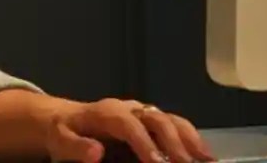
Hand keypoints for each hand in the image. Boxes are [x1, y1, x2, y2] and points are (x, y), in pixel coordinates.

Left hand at [44, 99, 214, 162]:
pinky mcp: (151, 121)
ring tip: (206, 160)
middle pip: (155, 119)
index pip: (128, 124)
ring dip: (189, 139)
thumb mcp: (60, 140)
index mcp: (106, 113)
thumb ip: (75, 146)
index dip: (143, 143)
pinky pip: (175, 125)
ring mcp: (142, 113)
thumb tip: (96, 152)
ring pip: (170, 119)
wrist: (66, 119)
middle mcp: (128, 109)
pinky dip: (191, 138)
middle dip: (172, 143)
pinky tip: (204, 156)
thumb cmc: (64, 132)